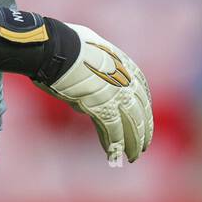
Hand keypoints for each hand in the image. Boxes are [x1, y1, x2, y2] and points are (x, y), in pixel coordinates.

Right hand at [37, 23, 152, 163]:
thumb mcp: (88, 53)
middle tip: (143, 145)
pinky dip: (114, 145)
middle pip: (141, 111)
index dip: (144, 108)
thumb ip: (93, 71)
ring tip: (133, 156)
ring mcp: (115, 95)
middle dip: (143, 130)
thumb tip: (85, 94)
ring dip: (133, 143)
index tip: (143, 119)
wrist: (57, 48)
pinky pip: (113, 131)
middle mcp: (125, 81)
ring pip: (132, 125)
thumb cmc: (64, 44)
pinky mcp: (101, 108)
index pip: (143, 91)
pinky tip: (115, 157)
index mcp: (124, 65)